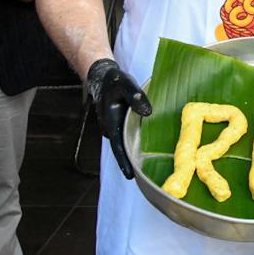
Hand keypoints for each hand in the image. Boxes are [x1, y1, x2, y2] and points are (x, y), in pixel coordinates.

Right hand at [84, 58, 151, 178]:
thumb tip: (148, 112)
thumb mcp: (126, 85)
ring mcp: (114, 128)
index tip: (131, 176)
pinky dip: (135, 143)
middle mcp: (112, 129)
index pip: (118, 147)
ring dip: (134, 153)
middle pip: (122, 149)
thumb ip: (136, 98)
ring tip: (150, 166)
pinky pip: (127, 137)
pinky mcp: (119, 124)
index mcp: (112, 123)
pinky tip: (147, 146)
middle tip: (147, 177)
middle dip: (132, 163)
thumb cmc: (114, 81)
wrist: (103, 77)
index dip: (125, 162)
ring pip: (125, 143)